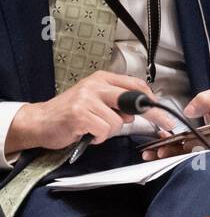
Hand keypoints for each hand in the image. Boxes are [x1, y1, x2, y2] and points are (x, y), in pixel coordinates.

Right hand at [7, 71, 175, 155]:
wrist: (39, 121)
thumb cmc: (69, 114)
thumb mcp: (95, 101)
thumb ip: (117, 103)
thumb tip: (140, 111)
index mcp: (101, 79)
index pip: (135, 84)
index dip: (152, 99)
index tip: (163, 112)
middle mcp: (95, 85)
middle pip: (134, 100)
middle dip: (151, 115)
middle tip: (163, 124)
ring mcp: (87, 99)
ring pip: (119, 121)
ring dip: (109, 131)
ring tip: (95, 128)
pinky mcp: (80, 114)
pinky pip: (104, 130)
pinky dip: (99, 137)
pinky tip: (88, 134)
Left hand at [139, 87, 209, 160]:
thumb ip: (207, 99)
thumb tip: (189, 111)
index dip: (196, 142)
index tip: (181, 140)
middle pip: (198, 152)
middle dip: (176, 152)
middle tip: (158, 151)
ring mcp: (209, 153)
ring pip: (189, 157)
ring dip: (170, 155)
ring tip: (151, 154)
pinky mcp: (201, 155)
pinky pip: (186, 156)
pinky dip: (172, 153)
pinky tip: (157, 150)